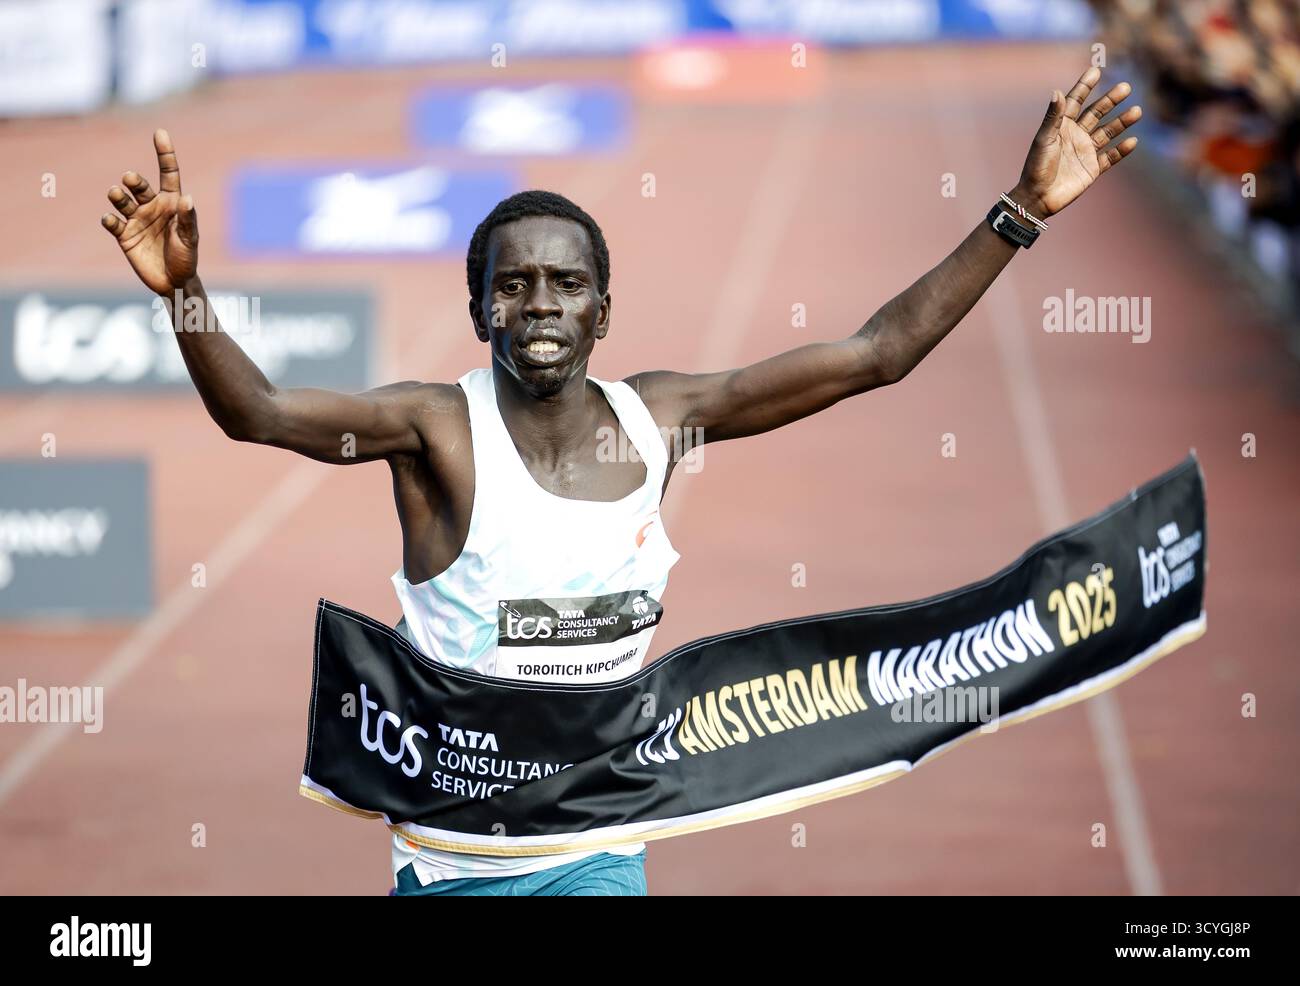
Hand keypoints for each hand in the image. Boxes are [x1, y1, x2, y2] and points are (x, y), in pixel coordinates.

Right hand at [100, 129, 197, 295]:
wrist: (173, 282)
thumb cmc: (186, 258)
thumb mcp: (190, 239)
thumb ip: (187, 220)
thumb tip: (187, 198)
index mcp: (171, 203)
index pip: (168, 173)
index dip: (164, 153)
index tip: (159, 133)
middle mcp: (152, 207)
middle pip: (139, 186)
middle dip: (133, 180)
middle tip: (130, 179)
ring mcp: (136, 219)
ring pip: (122, 200)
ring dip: (117, 195)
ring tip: (116, 194)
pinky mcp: (124, 235)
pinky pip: (112, 222)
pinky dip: (109, 219)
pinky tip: (110, 220)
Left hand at [1012, 66, 1140, 217]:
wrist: (1037, 198)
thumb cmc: (1036, 167)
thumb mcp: (1044, 140)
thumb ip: (1053, 117)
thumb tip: (1057, 92)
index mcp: (1062, 126)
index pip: (1076, 101)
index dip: (1085, 86)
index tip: (1096, 70)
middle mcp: (1076, 136)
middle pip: (1097, 113)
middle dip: (1111, 100)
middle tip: (1126, 87)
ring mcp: (1085, 151)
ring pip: (1108, 132)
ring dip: (1122, 122)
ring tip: (1137, 112)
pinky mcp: (1092, 168)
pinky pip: (1110, 157)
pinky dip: (1121, 150)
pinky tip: (1132, 141)